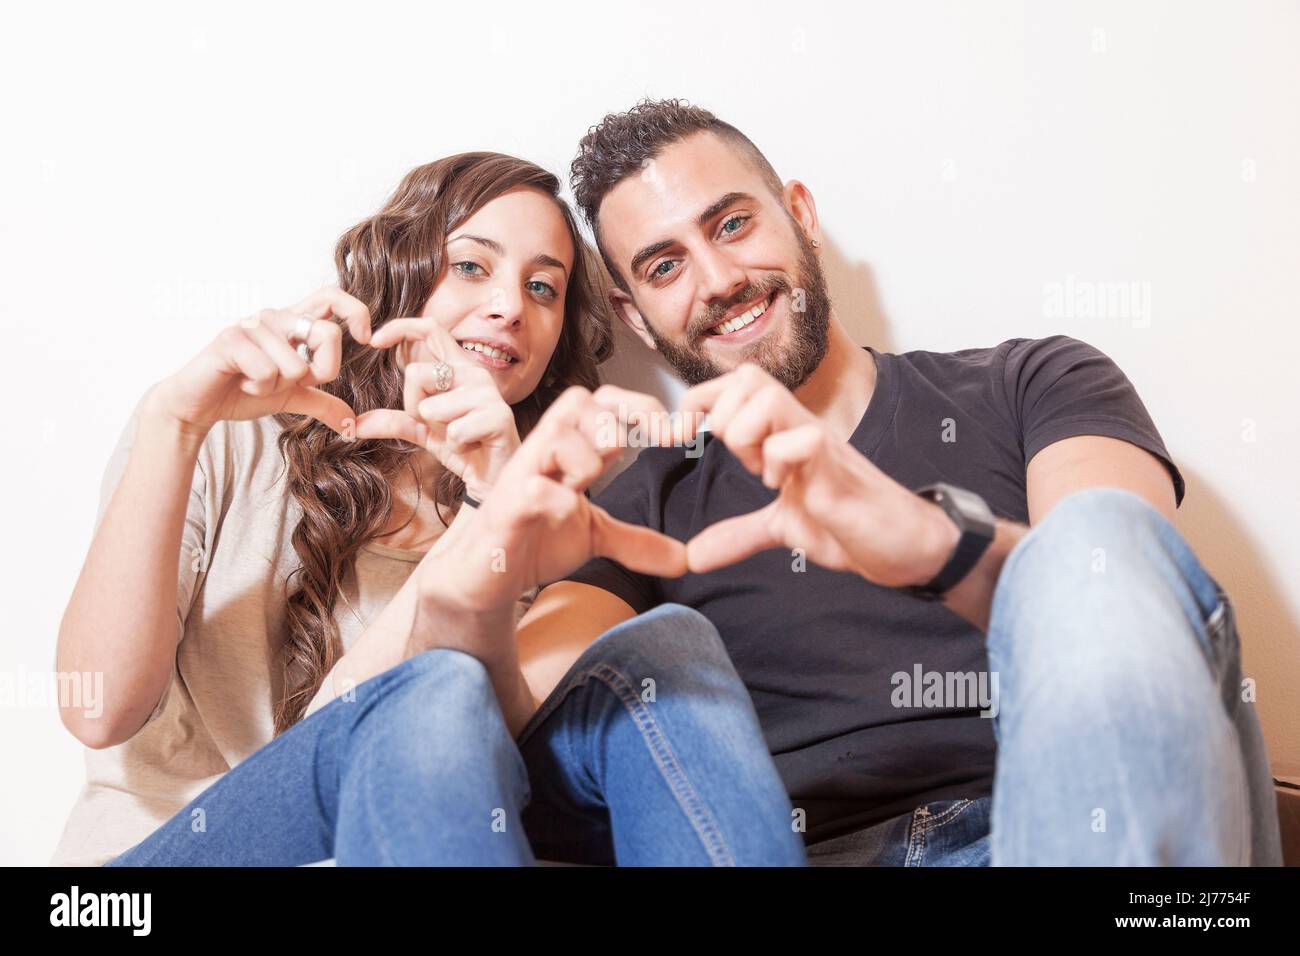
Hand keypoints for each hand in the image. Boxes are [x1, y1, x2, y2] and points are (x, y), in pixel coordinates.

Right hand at [147, 285, 377, 438]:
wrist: (200, 404)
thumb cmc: (243, 391)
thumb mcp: (293, 398)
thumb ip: (324, 404)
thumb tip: (354, 424)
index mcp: (294, 322)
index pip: (333, 296)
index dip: (357, 312)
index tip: (366, 339)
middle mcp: (276, 316)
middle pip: (327, 335)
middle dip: (322, 371)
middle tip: (296, 382)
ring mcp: (253, 325)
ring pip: (297, 365)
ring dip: (279, 387)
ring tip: (256, 382)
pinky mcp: (231, 340)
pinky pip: (267, 371)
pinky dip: (260, 389)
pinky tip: (242, 382)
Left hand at [355, 319, 519, 499]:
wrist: (493, 477)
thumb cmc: (463, 447)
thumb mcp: (424, 433)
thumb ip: (394, 422)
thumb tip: (355, 424)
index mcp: (458, 368)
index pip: (431, 329)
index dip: (400, 327)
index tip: (374, 340)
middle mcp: (474, 374)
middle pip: (417, 374)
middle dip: (414, 407)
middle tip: (437, 425)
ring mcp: (488, 394)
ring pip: (431, 407)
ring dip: (439, 432)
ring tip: (461, 437)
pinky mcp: (499, 416)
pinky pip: (454, 432)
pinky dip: (456, 448)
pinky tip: (473, 447)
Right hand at [414, 385, 691, 625]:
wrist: (485, 576)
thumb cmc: (534, 540)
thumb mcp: (594, 536)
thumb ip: (637, 541)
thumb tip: (686, 559)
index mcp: (570, 450)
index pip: (604, 402)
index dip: (641, 407)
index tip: (677, 433)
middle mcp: (545, 453)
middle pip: (577, 401)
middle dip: (611, 423)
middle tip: (629, 454)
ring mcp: (522, 477)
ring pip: (554, 435)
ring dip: (585, 457)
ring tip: (586, 487)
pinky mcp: (506, 509)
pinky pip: (533, 489)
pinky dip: (558, 498)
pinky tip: (568, 513)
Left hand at [680, 364, 958, 587]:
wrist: (905, 546)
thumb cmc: (849, 524)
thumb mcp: (783, 528)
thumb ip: (740, 532)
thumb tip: (694, 555)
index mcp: (784, 434)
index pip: (736, 385)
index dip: (702, 400)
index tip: (689, 438)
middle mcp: (800, 428)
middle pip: (746, 379)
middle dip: (725, 420)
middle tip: (741, 461)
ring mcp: (820, 445)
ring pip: (767, 399)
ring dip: (749, 436)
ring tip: (764, 473)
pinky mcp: (837, 471)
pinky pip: (802, 440)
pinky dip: (781, 461)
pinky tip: (786, 487)